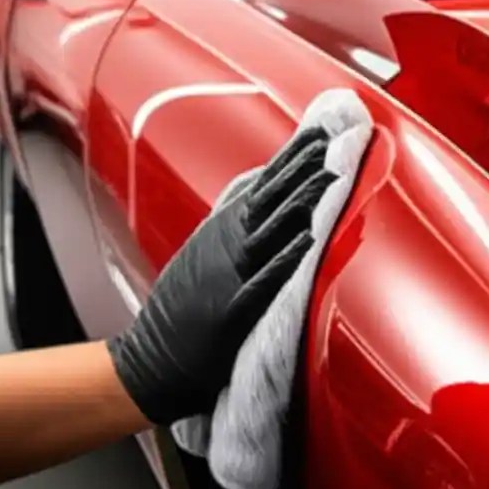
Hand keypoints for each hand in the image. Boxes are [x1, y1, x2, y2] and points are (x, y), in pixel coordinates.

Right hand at [108, 126, 338, 423]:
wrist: (152, 360)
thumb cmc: (189, 303)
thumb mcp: (211, 250)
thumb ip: (241, 219)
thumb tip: (271, 185)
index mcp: (226, 228)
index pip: (266, 183)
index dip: (294, 155)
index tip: (322, 128)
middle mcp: (228, 244)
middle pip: (271, 198)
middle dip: (304, 168)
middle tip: (337, 139)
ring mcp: (229, 276)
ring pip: (270, 231)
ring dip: (303, 204)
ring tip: (333, 177)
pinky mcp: (232, 313)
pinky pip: (264, 282)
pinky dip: (286, 260)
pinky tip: (310, 243)